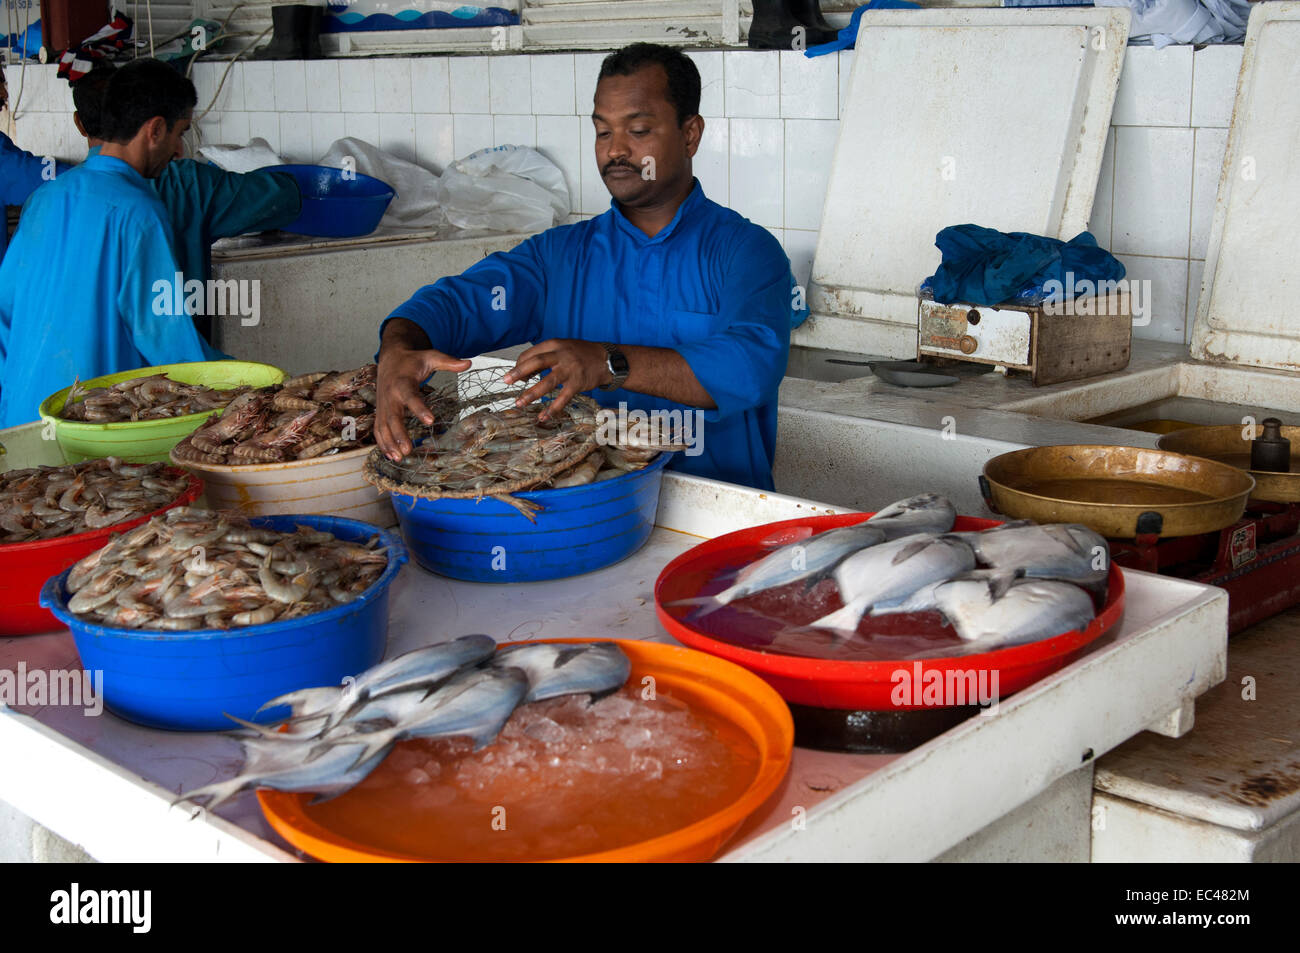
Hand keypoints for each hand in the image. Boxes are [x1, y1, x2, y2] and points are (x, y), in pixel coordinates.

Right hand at [376, 342, 470, 460]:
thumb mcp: (431, 356)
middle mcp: (390, 395)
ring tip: (399, 458)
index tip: (430, 421)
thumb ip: (448, 362)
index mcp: (403, 382)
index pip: (411, 397)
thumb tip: (469, 363)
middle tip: (408, 450)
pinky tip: (390, 456)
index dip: (419, 408)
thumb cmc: (412, 360)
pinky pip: (378, 428)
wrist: (390, 357)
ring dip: (389, 443)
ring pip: (383, 426)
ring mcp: (383, 405)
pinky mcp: (380, 411)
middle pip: (393, 417)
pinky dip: (382, 442)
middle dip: (399, 434)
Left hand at [503, 339, 610, 417]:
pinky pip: (563, 398)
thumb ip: (545, 357)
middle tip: (506, 382)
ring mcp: (570, 370)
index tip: (513, 375)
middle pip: (536, 362)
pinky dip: (552, 408)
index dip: (520, 364)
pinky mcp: (578, 383)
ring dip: (531, 393)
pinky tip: (543, 416)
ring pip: (547, 382)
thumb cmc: (581, 354)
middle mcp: (562, 355)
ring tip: (520, 403)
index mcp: (555, 344)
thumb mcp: (563, 348)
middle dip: (519, 373)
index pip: (532, 353)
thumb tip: (524, 372)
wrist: (606, 360)